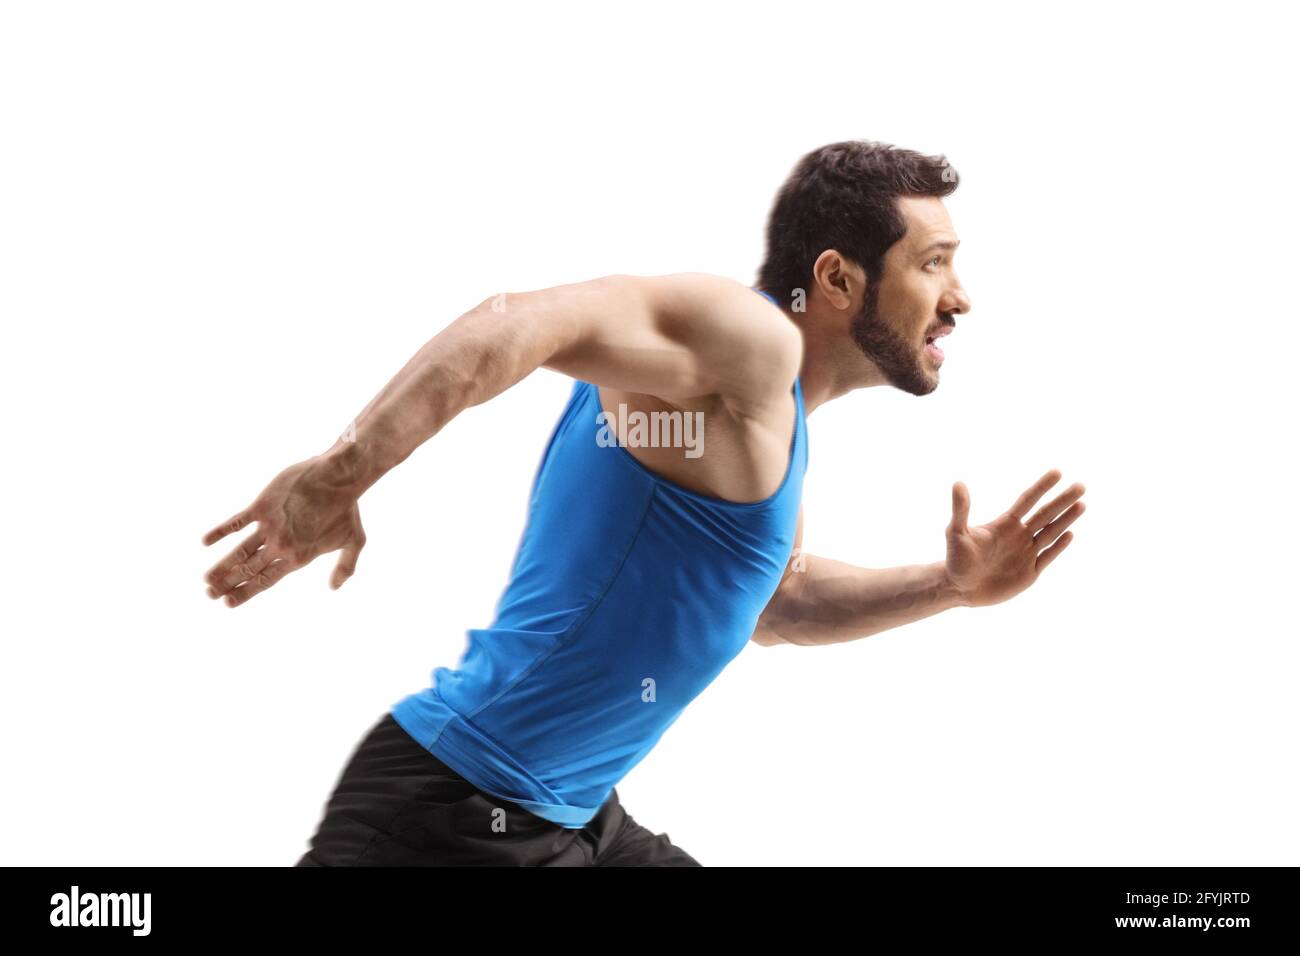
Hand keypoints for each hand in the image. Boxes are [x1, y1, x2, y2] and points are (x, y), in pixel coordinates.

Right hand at [201, 455, 366, 606]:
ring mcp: (269, 526)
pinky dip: (220, 531)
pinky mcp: (262, 506)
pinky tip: (205, 541)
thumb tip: (334, 587)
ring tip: (206, 580)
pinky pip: (236, 522)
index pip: (265, 581)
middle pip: (248, 570)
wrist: (338, 477)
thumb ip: (345, 567)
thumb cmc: (347, 509)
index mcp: (298, 557)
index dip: (245, 593)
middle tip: (210, 594)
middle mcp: (280, 546)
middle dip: (228, 584)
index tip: (228, 604)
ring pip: (239, 551)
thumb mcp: (354, 541)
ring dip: (221, 566)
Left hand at [944, 468, 1084, 607]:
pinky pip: (1048, 556)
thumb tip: (958, 483)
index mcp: (1004, 524)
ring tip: (1082, 504)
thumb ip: (961, 509)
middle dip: (1063, 500)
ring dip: (1066, 519)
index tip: (1058, 472)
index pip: (1028, 500)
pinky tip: (1070, 533)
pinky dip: (1059, 546)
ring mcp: (1026, 553)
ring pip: (1051, 533)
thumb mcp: (956, 533)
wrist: (959, 589)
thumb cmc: (955, 560)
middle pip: (1045, 514)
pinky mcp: (1030, 572)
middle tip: (1081, 486)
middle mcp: (1019, 535)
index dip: (1042, 486)